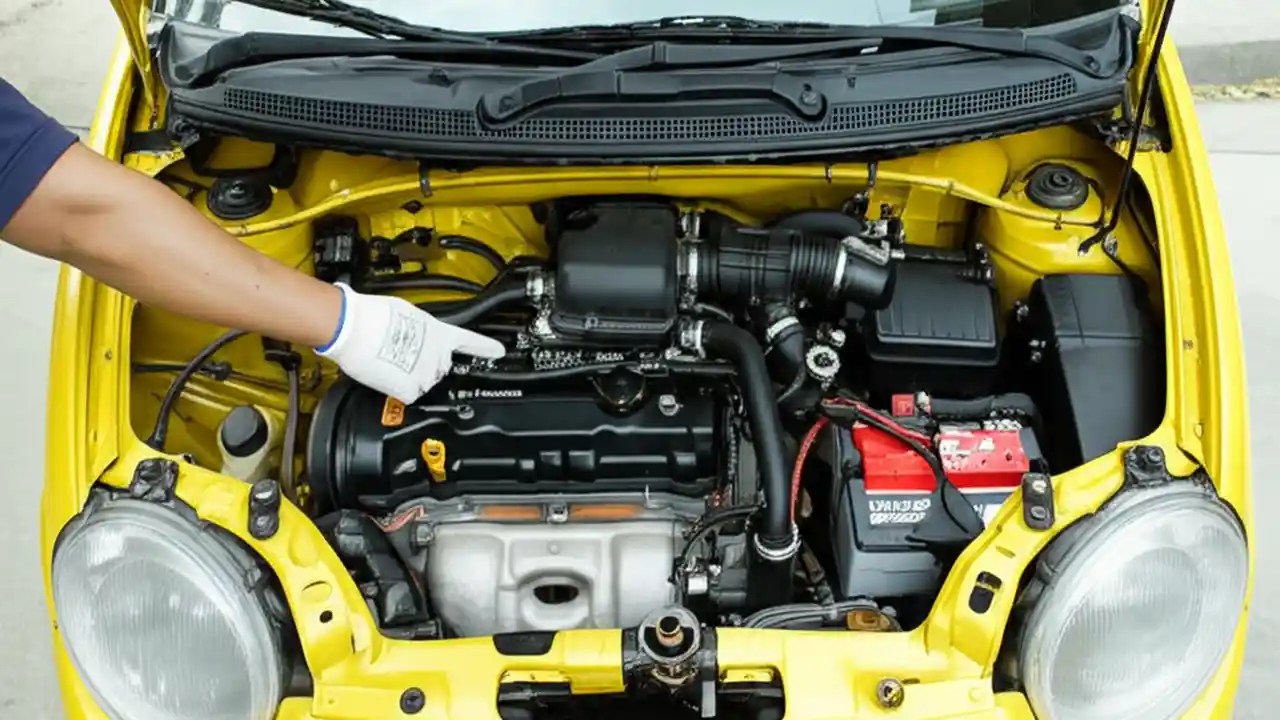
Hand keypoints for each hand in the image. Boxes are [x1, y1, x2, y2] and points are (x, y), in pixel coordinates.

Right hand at [315, 283, 504, 402]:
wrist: (355, 326)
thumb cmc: (373, 316)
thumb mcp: (407, 314)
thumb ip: (420, 330)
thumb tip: (414, 335)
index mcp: (439, 332)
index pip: (470, 342)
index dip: (486, 348)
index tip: (499, 352)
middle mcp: (438, 354)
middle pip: (440, 368)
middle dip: (425, 365)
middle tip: (402, 356)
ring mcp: (427, 374)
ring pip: (424, 383)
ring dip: (411, 377)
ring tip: (391, 363)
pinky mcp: (411, 390)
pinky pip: (409, 395)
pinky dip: (398, 390)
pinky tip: (389, 377)